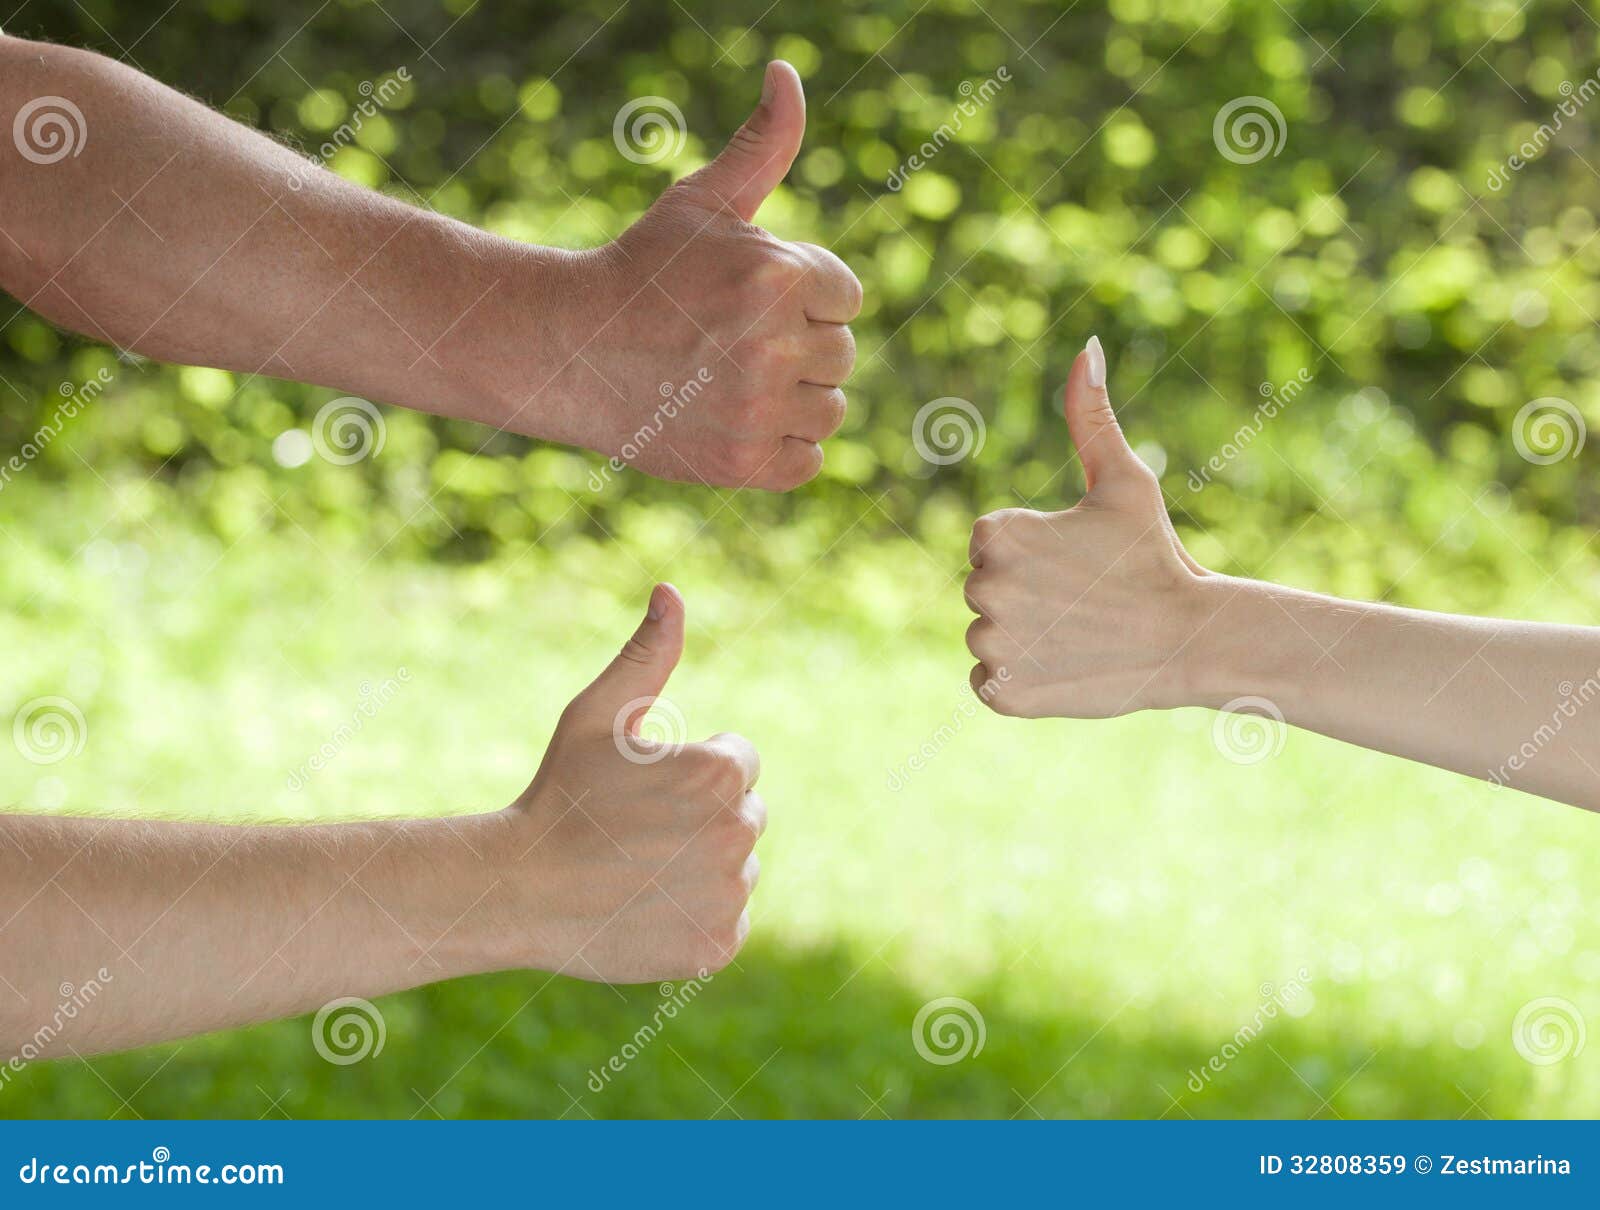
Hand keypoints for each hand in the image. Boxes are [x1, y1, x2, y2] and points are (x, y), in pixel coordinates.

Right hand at [497, 584, 764, 981]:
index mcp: (720, 773)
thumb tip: (672, 591)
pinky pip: (729, 920)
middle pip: (745, 815)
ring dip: (703, 868)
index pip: (740, 762)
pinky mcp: (719, 946)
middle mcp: (738, 833)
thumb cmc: (559, 794)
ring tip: (639, 870)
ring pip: (737, 869)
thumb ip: (647, 655)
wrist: (520, 890)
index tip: (645, 790)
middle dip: (702, 817)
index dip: (690, 771)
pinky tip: (648, 909)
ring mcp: (730, 895)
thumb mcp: (597, 715)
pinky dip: (697, 918)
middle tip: (638, 832)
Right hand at [540, 61, 861, 490]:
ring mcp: (757, 410)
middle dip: (797, 348)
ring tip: (732, 382)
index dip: (800, 298)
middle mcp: (774, 346)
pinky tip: (732, 421)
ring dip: (793, 401)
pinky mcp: (742, 465)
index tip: (745, 302)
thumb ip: (764, 145)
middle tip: (730, 344)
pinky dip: (779, 449)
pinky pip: (807, 461)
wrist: (571, 351)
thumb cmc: (644, 271)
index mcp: (779, 276)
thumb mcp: (704, 201)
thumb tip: (787, 72)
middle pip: (841, 356)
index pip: (844, 298)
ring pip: (829, 412)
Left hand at [963, 336, 1210, 717]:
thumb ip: (1090, 416)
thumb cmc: (1153, 554)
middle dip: (1027, 593)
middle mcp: (983, 589)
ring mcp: (992, 645)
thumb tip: (1087, 348)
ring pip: (987, 635)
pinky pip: (988, 681)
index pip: (987, 542)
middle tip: (1081, 599)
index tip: (1076, 562)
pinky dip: (1019, 679)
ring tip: (1076, 632)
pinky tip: (1062, 664)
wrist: (1190, 640)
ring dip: (1023, 636)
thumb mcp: (1125, 480)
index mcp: (996, 535)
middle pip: (984, 589)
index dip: (1033, 552)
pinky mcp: (1002, 694)